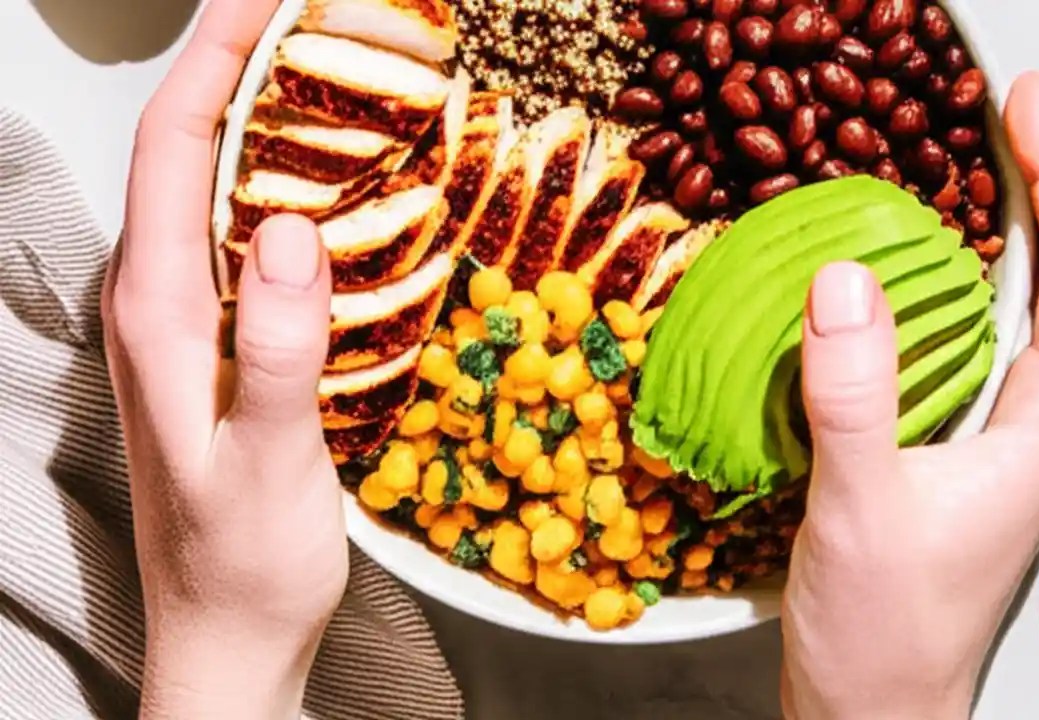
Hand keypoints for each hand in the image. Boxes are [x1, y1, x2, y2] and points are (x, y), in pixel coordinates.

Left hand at [101, 2, 346, 717]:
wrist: (228, 638)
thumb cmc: (244, 566)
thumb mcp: (268, 465)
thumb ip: (276, 351)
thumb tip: (288, 230)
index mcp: (159, 314)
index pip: (171, 148)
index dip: (214, 56)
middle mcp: (159, 303)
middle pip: (182, 146)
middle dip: (238, 60)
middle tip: (312, 11)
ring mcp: (185, 323)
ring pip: (209, 184)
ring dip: (257, 113)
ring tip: (324, 65)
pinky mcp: (218, 344)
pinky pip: (239, 233)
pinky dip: (278, 180)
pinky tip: (327, 179)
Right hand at [779, 72, 1038, 719]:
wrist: (876, 714)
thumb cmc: (885, 638)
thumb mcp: (863, 513)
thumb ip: (855, 398)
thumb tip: (846, 281)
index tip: (1020, 112)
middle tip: (1002, 118)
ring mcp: (1008, 437)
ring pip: (1036, 307)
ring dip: (1015, 228)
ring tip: (974, 169)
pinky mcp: (967, 448)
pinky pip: (982, 342)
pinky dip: (964, 285)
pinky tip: (918, 274)